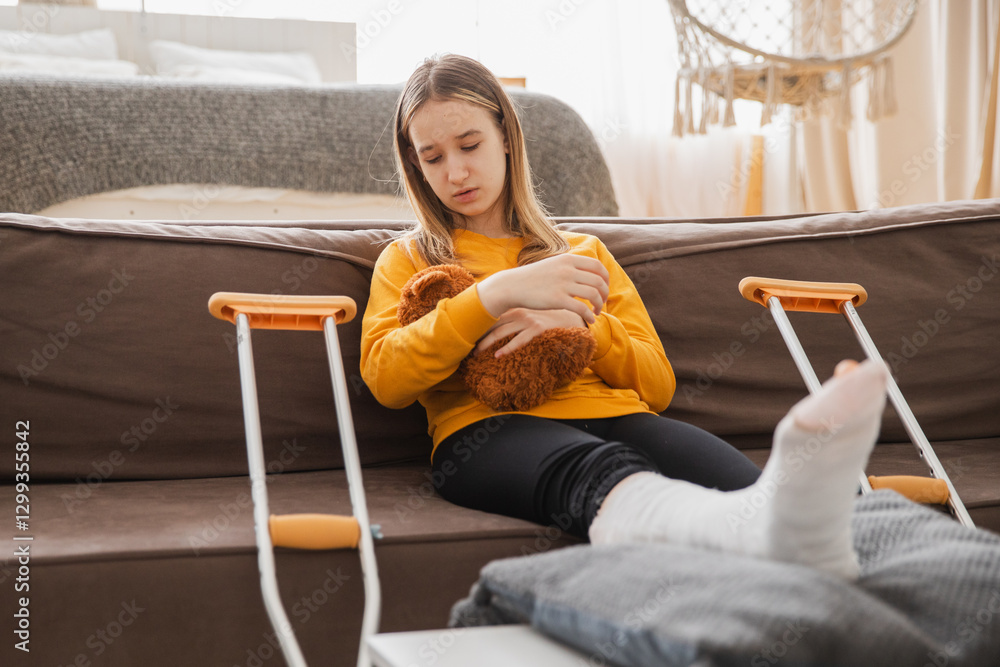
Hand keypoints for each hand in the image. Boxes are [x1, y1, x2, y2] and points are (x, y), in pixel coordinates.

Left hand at [475, 308, 586, 357]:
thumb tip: (502, 327)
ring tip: (476, 354)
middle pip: (492, 324)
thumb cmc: (550, 317)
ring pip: (501, 332)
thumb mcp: (532, 314)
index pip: (493, 317)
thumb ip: (518, 318)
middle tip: (469, 350)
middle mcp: (520, 312)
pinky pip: (519, 340)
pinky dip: (507, 348)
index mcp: (517, 308)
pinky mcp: (538, 328)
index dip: (480, 327)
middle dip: (479, 337)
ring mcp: (529, 319)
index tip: (469, 338)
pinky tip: (498, 355)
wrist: (575, 316)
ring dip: (487, 343)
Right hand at [476, 254, 609, 323]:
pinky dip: (590, 315)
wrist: (512, 286)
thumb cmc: (533, 278)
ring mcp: (563, 284)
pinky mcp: (557, 300)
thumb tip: (587, 272)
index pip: (597, 266)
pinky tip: (590, 320)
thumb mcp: (553, 264)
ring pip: (593, 294)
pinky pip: (582, 308)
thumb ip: (570, 266)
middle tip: (603, 302)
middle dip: (605, 293)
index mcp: (568, 259)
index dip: (606, 278)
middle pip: (598, 281)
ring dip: (599, 305)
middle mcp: (568, 270)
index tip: (604, 287)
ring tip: (596, 311)